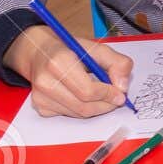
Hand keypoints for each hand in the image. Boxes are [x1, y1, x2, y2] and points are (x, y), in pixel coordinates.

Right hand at [5, 25, 132, 118]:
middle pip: (84, 106)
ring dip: (96, 108)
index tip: (120, 93)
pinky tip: (82, 96)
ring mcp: (40, 96)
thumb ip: (117, 63)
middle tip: (116, 98)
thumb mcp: (97, 48)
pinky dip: (82, 109)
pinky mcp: (40, 106)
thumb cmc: (69, 50)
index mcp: (58, 62)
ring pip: (78, 113)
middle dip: (106, 105)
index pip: (88, 91)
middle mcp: (45, 81)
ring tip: (101, 95)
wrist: (40, 52)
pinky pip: (69, 115)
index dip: (108, 94)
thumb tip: (122, 87)